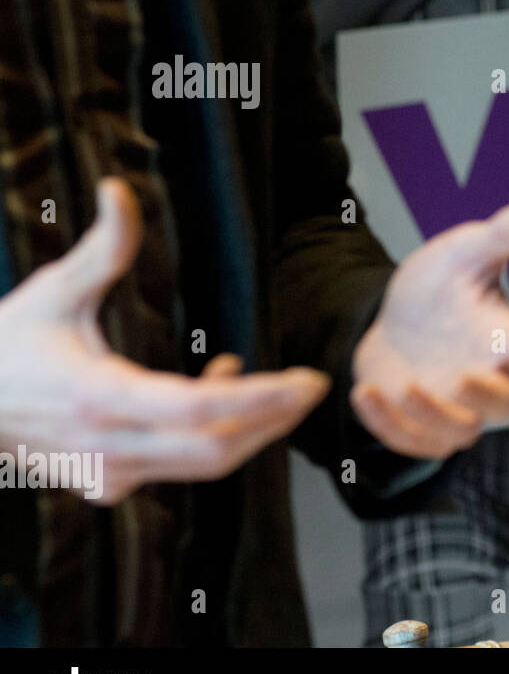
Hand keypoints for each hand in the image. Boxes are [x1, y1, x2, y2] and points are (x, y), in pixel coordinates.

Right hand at [0, 178, 329, 504]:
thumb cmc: (7, 344)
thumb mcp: (53, 293)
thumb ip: (102, 248)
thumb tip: (120, 189)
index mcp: (99, 397)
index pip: (201, 410)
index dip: (263, 398)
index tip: (309, 380)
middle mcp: (109, 446)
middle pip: (216, 449)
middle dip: (274, 419)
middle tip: (312, 386)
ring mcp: (109, 473)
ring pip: (203, 466)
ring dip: (249, 428)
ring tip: (277, 387)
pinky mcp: (108, 484)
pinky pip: (178, 468)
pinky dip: (212, 437)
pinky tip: (216, 388)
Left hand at [350, 192, 508, 459]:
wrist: (396, 318)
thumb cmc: (442, 286)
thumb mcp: (465, 251)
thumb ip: (507, 232)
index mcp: (505, 333)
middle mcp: (487, 376)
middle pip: (504, 405)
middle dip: (485, 398)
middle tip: (463, 378)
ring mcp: (454, 406)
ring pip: (458, 432)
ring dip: (430, 416)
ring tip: (402, 385)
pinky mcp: (420, 425)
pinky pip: (413, 443)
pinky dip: (388, 426)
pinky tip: (367, 393)